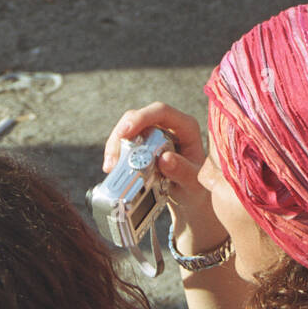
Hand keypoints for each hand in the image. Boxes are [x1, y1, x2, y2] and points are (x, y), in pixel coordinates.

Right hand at [103, 102, 215, 233]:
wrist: (191, 197)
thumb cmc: (197, 187)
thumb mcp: (195, 184)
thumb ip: (183, 172)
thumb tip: (165, 159)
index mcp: (186, 127)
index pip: (162, 111)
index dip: (141, 118)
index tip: (125, 133)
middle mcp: (169, 125)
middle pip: (140, 117)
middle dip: (121, 134)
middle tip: (112, 159)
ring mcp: (155, 134)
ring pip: (128, 128)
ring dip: (115, 145)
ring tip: (110, 168)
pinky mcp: (143, 144)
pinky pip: (125, 142)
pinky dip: (116, 154)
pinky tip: (111, 169)